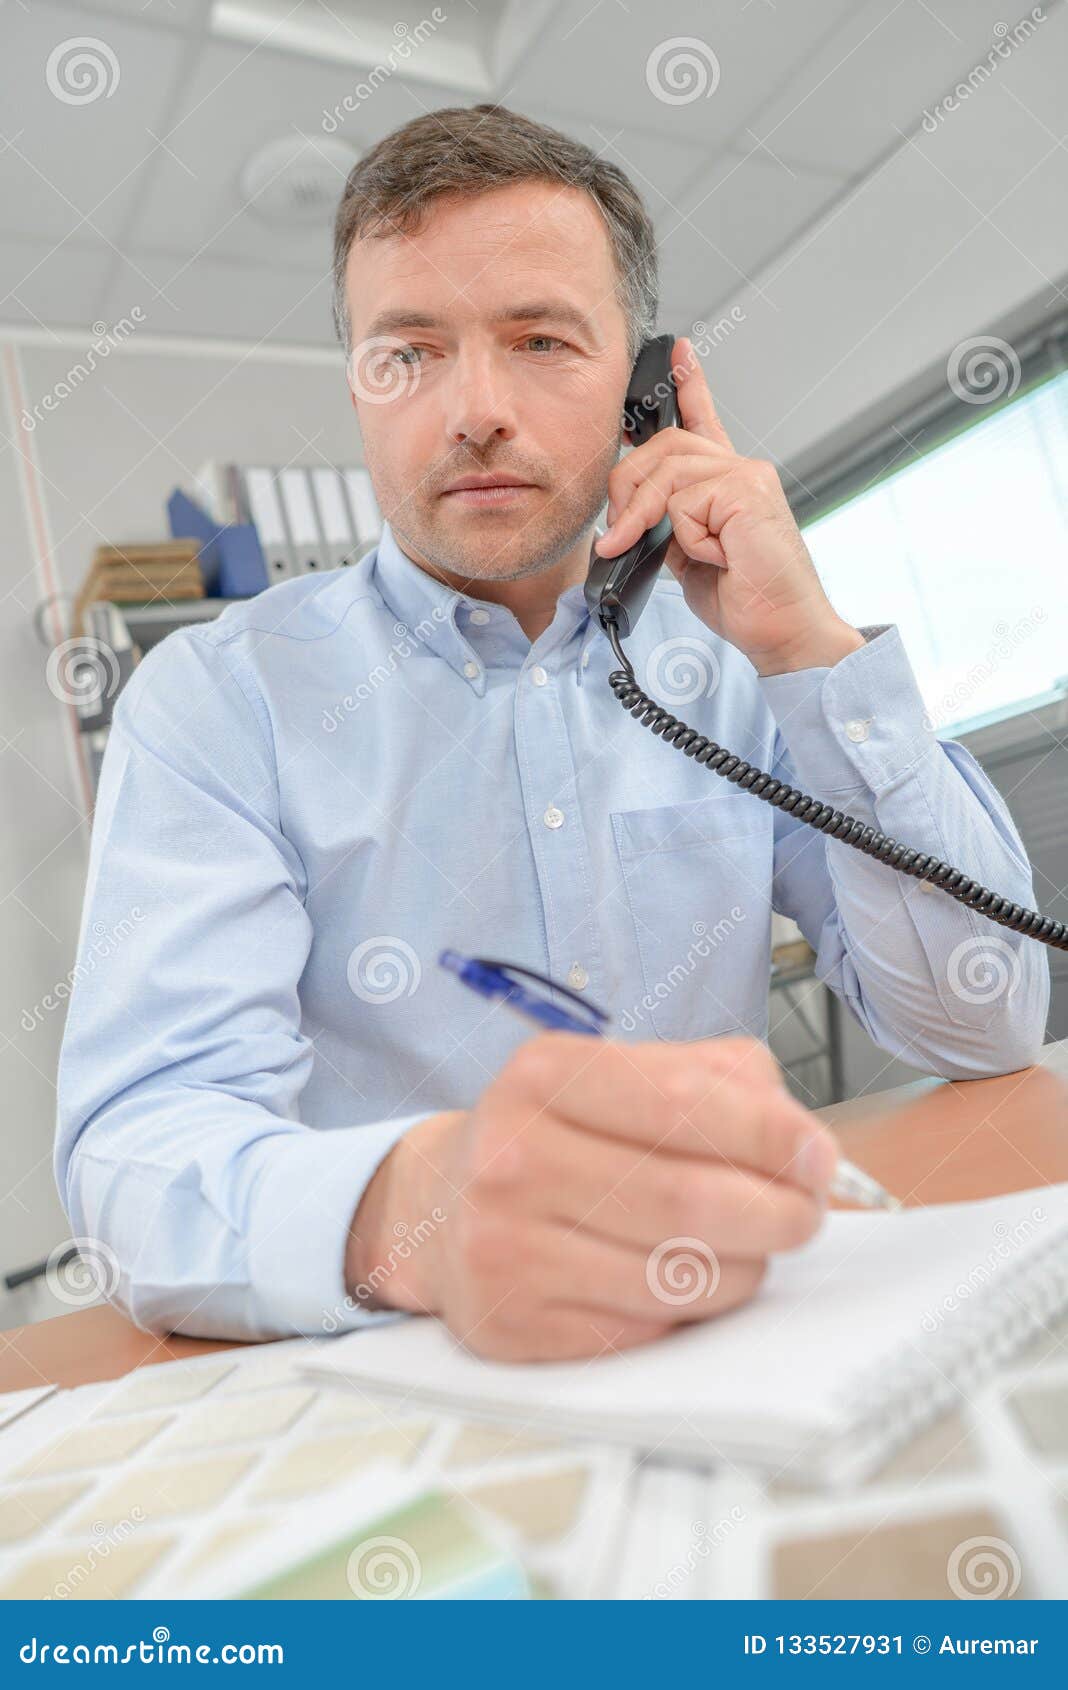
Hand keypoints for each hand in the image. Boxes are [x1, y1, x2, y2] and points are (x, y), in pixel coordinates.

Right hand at [346, 1032, 838, 1361]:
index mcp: (546, 1074)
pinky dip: (686, 1313)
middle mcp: (512, 1156)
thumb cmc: (560, 1134)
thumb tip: (811, 1152)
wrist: (442, 1208)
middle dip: (776, 1214)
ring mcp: (503, 1245)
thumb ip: (722, 1085)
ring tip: (742, 1250)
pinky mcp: (511, 1324)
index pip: (683, 1103)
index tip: (819, 1159)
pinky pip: (644, 1330)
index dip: (771, 1135)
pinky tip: (676, 1283)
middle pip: (689, 1201)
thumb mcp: (624, 1074)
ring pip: (677, 1278)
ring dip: (742, 1270)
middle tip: (804, 1216)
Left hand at [594, 337, 864, 675]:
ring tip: (656, 551)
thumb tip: (627, 518)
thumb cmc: (747, 600)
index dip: (690, 384)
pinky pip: (684, 502)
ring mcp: (748, 477)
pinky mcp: (747, 491)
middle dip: (627, 489)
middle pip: (663, 447)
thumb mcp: (689, 558)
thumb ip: (666, 525)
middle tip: (618, 533)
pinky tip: (717, 556)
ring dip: (644, 517)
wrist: (783, 630)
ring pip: (667, 474)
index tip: (678, 349)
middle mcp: (742, 471)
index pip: (704, 422)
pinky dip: (688, 538)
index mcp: (728, 483)